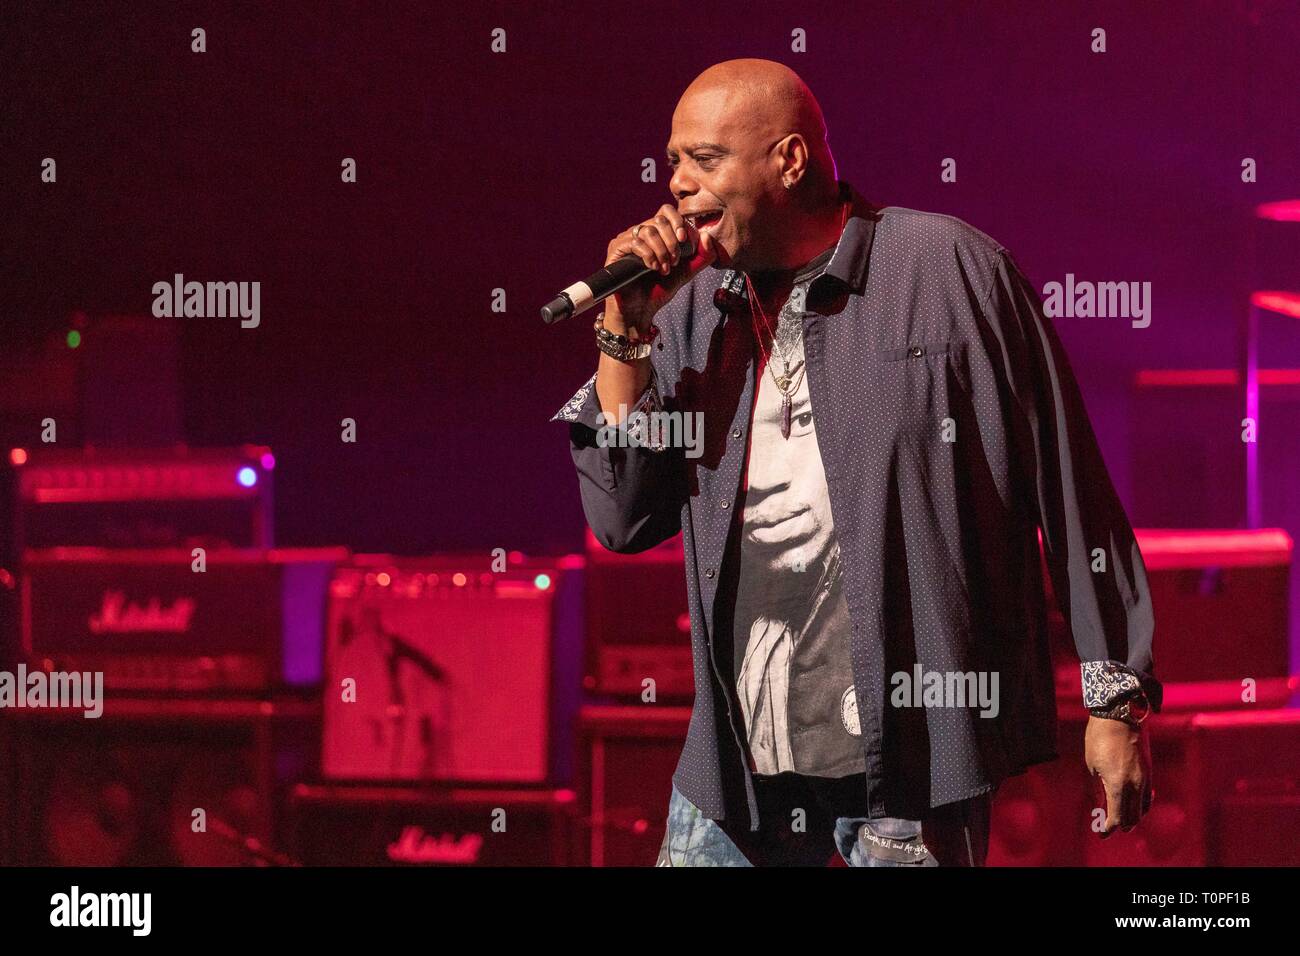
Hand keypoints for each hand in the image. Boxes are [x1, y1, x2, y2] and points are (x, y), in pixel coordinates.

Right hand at [603, 203, 717, 334]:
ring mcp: (626, 240)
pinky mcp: (616, 250)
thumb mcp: (686, 272)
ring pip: (648, 230)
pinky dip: (648, 255)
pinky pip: (635, 242)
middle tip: (674, 262)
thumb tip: (708, 236)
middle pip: (659, 220)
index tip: (684, 240)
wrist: (641, 311)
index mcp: (655, 233)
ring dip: (661, 251)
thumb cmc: (659, 291)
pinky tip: (652, 269)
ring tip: (664, 269)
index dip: (678, 221)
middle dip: (672, 241)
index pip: (666, 211)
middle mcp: (639, 233)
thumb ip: (701, 256)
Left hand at [1085, 715, 1153, 837]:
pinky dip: (1141, 805)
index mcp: (1118, 785)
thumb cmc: (1100, 738)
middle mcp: (1136, 785)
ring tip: (1120, 820)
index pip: (1116, 817)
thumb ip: (1097, 790)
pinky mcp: (1149, 771)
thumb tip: (1099, 808)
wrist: (1121, 716)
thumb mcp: (1092, 766)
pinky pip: (1148, 796)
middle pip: (1132, 817)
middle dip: (1119, 825)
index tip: (1101, 833)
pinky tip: (1133, 805)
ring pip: (1142, 808)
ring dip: (1132, 817)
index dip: (1108, 828)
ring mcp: (1145, 778)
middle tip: (1107, 829)